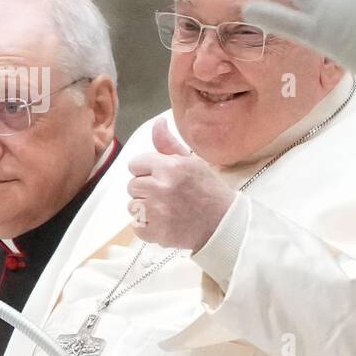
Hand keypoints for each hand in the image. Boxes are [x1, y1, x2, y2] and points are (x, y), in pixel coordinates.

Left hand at [127, 118, 234, 251]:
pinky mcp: (156, 232)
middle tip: (167, 195)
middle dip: (146, 189)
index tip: (160, 177)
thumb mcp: (192, 163)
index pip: (135, 164)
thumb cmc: (209, 191)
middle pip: (132, 185)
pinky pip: (137, 226)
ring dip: (146, 208)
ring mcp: (157, 211)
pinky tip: (164, 223)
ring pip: (132, 206)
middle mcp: (161, 187)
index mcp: (170, 167)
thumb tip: (157, 123)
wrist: (224, 223)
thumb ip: (169, 144)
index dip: (146, 170)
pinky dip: (147, 227)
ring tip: (167, 210)